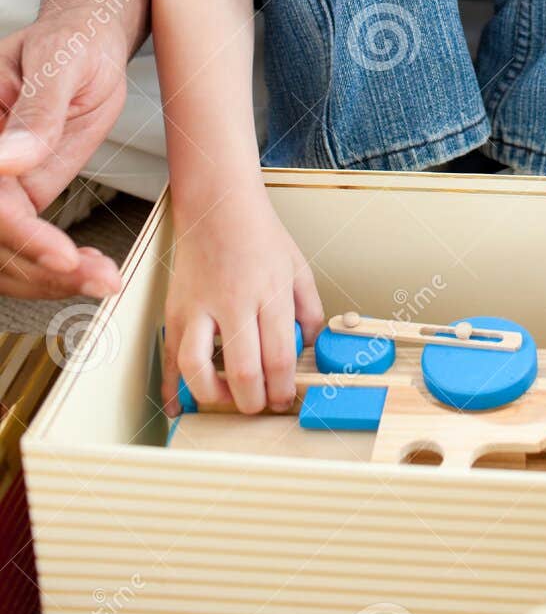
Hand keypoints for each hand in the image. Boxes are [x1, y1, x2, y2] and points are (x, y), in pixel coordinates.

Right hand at [0, 12, 129, 298]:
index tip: (62, 255)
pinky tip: (91, 269)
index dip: (20, 232)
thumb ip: (37, 111)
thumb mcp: (61, 61)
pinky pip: (24, 244)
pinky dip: (55, 267)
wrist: (89, 40)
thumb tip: (9, 157)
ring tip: (102, 278)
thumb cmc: (72, 40)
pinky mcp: (19, 195)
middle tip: (96, 276)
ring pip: (2, 252)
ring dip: (48, 277)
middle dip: (38, 267)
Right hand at [162, 189, 324, 416]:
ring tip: (229, 399)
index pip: (277, 356)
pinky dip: (170, 387)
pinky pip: (169, 357)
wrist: (219, 207)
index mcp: (268, 293)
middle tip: (260, 404)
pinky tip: (179, 406)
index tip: (284, 398)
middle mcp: (233, 303)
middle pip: (242, 370)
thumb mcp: (298, 268)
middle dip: (253, 401)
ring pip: (197, 367)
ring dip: (214, 396)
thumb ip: (309, 310)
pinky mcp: (175, 311)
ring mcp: (199, 308)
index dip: (282, 388)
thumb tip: (308, 348)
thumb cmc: (260, 236)